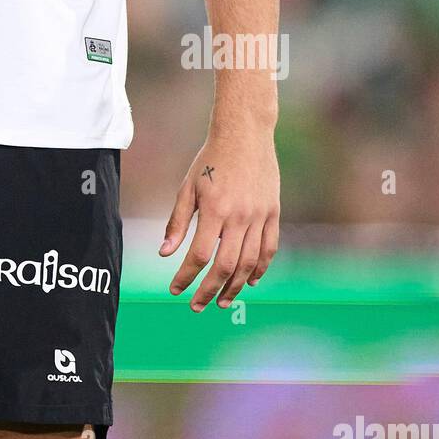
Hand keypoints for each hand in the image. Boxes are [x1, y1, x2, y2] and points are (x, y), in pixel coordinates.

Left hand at [159, 133, 279, 310]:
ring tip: (222, 301)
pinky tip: (250, 282)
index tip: (175, 290)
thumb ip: (177, 222)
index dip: (186, 276)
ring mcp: (260, 216)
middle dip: (210, 290)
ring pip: (250, 263)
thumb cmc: (210, 159)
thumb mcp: (188, 187)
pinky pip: (269, 249)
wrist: (245, 134)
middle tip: (197, 305)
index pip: (199, 254)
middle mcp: (240, 216)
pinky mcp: (273, 213)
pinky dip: (260, 269)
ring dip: (235, 287)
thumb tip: (164, 254)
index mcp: (215, 209)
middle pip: (226, 266)